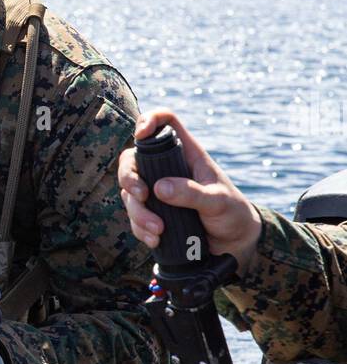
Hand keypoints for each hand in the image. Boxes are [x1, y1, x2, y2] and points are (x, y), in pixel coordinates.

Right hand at [118, 109, 262, 276]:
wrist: (233, 244)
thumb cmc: (232, 213)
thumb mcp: (218, 201)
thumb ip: (191, 193)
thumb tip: (159, 188)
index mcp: (187, 154)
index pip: (165, 122)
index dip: (149, 119)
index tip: (140, 134)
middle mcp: (167, 169)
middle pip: (132, 159)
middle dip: (129, 177)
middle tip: (141, 195)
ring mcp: (156, 192)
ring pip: (129, 193)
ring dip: (138, 213)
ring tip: (159, 230)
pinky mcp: (152, 214)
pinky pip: (134, 218)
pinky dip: (140, 229)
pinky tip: (156, 239)